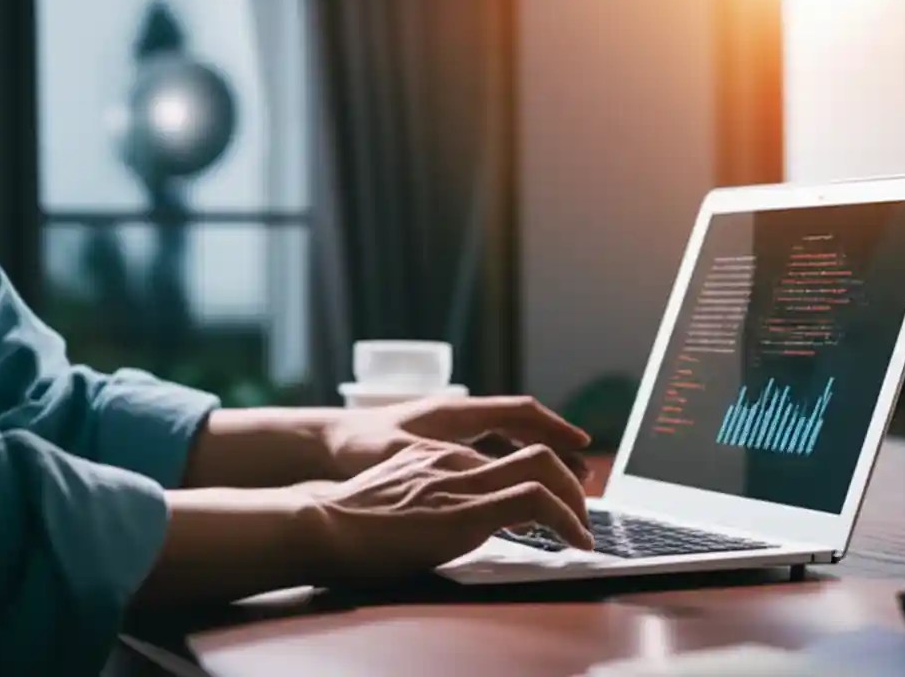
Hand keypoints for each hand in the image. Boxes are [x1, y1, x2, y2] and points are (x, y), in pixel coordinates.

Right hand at [138, 439, 592, 603]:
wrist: (319, 523)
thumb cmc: (342, 523)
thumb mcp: (391, 500)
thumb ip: (421, 502)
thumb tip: (436, 527)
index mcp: (435, 456)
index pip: (503, 448)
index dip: (540, 466)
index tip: (558, 491)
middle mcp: (454, 459)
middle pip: (533, 448)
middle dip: (570, 478)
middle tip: (581, 510)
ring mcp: (462, 480)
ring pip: (543, 467)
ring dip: (575, 500)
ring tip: (585, 530)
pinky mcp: (466, 509)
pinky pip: (535, 501)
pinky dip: (566, 519)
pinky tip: (575, 541)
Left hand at [324, 396, 592, 481]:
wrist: (321, 444)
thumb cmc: (358, 447)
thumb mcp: (406, 455)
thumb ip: (448, 463)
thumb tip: (497, 473)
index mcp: (455, 412)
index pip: (519, 413)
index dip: (554, 428)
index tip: (583, 444)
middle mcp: (456, 416)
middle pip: (518, 427)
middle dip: (553, 447)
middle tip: (582, 473)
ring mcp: (447, 431)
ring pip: (503, 442)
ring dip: (532, 459)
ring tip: (560, 484)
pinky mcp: (435, 447)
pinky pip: (484, 454)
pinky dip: (506, 469)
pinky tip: (513, 492)